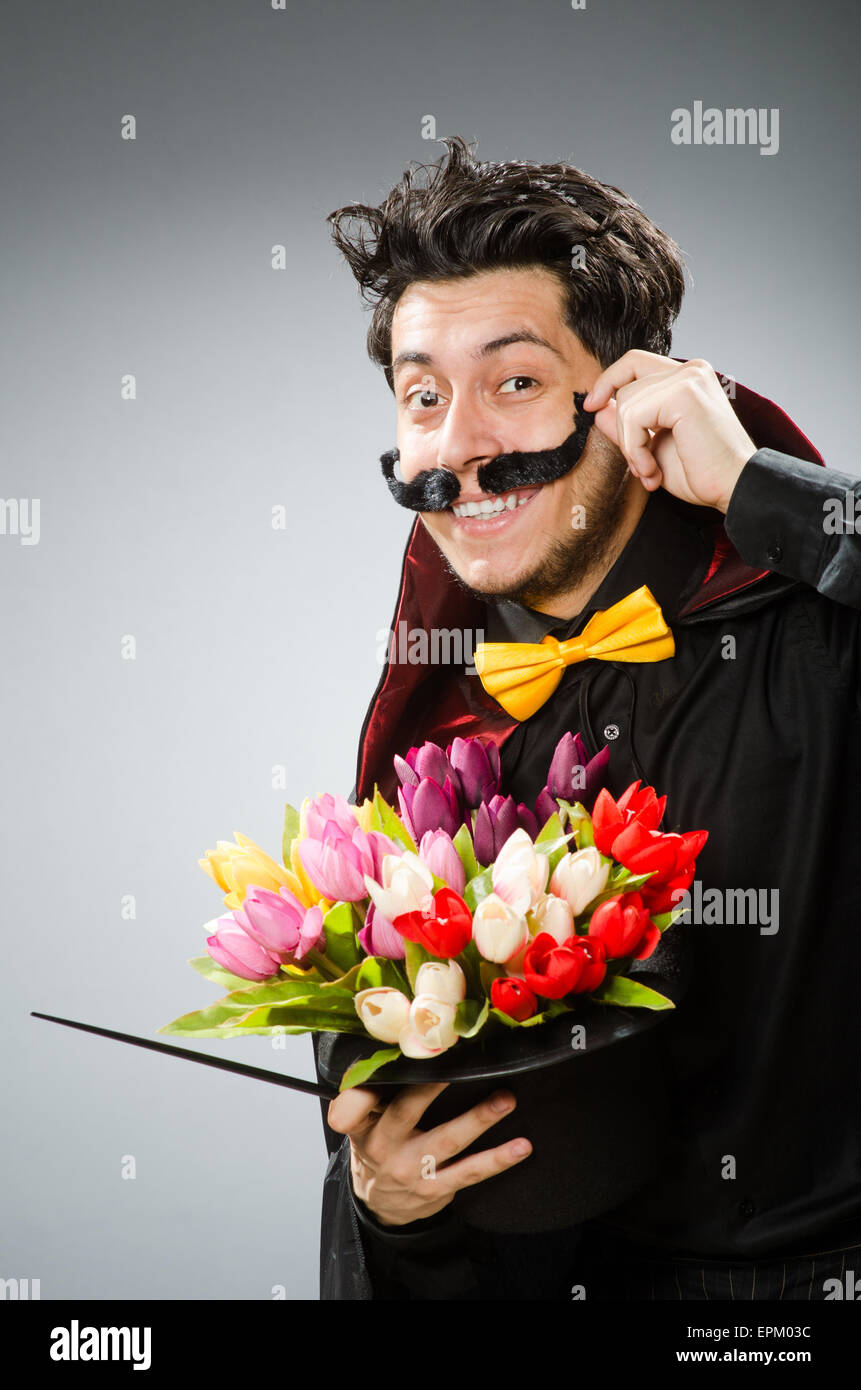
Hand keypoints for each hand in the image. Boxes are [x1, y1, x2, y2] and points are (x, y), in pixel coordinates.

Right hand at [327, 1081, 531, 1226]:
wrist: (379, 1205)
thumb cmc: (376, 1147)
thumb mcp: (361, 1124)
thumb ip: (369, 1096)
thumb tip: (390, 1051)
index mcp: (363, 1125)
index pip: (355, 1105)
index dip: (363, 1091)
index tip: (394, 1062)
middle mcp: (384, 1146)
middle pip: (406, 1111)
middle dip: (432, 1088)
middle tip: (463, 1065)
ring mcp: (412, 1170)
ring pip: (448, 1141)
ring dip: (479, 1119)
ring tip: (505, 1100)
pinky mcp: (436, 1188)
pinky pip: (470, 1172)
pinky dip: (498, 1159)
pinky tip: (521, 1146)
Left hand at [583, 351, 757, 512]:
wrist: (734, 489)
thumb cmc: (701, 473)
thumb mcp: (651, 447)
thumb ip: (625, 424)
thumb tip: (595, 407)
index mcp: (687, 378)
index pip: (634, 362)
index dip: (608, 380)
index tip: (591, 407)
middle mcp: (691, 370)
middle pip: (625, 383)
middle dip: (622, 430)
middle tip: (640, 466)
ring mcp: (689, 378)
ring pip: (625, 403)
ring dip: (630, 446)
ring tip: (650, 472)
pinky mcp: (684, 393)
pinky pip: (633, 416)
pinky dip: (634, 449)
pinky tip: (652, 470)